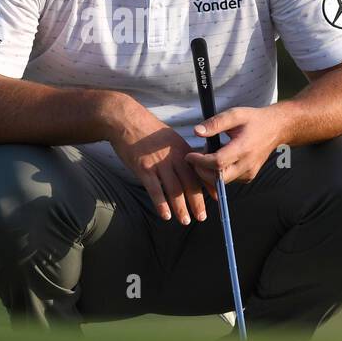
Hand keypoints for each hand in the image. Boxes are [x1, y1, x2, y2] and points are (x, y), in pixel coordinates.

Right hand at [104, 95, 210, 225]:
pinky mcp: (143, 168)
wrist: (125, 120)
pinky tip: (166, 215)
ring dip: (181, 207)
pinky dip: (161, 204)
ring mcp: (158, 163)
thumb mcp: (170, 139)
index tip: (216, 198)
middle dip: (197, 202)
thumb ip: (180, 154)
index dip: (208, 186)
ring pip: (174, 189)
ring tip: (185, 221)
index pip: (199, 171)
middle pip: (189, 183)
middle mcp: (173, 157)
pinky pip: (155, 189)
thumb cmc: (147, 131)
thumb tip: (190, 170)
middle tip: (202, 217)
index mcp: (182, 149)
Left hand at [184, 105, 289, 188]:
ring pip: (222, 181)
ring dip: (209, 171)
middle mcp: (247, 165)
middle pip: (218, 178)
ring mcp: (249, 173)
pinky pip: (228, 179)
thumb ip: (215, 123)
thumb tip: (197, 132)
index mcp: (243, 149)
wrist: (275, 128)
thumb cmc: (254, 120)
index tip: (189, 156)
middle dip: (201, 171)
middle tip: (195, 158)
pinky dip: (218, 173)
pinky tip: (219, 158)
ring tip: (210, 154)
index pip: (217, 163)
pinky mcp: (248, 177)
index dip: (200, 161)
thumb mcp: (235, 115)